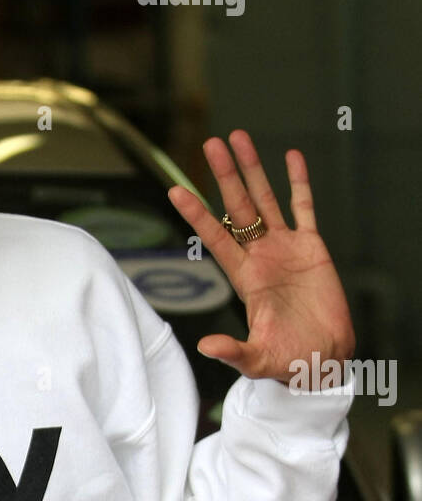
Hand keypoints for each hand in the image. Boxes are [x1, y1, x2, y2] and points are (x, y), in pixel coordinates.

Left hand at [167, 130, 354, 385]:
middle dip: (225, 176)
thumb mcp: (257, 359)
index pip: (216, 238)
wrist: (322, 358)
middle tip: (211, 144)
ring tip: (239, 138)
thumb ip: (232, 351)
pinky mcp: (312, 247)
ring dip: (253, 170)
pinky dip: (299, 182)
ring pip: (266, 200)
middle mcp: (260, 257)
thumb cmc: (287, 362)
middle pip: (238, 208)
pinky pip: (305, 208)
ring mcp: (285, 248)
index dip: (197, 214)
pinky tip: (290, 157)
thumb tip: (205, 347)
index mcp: (244, 278)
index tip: (176, 190)